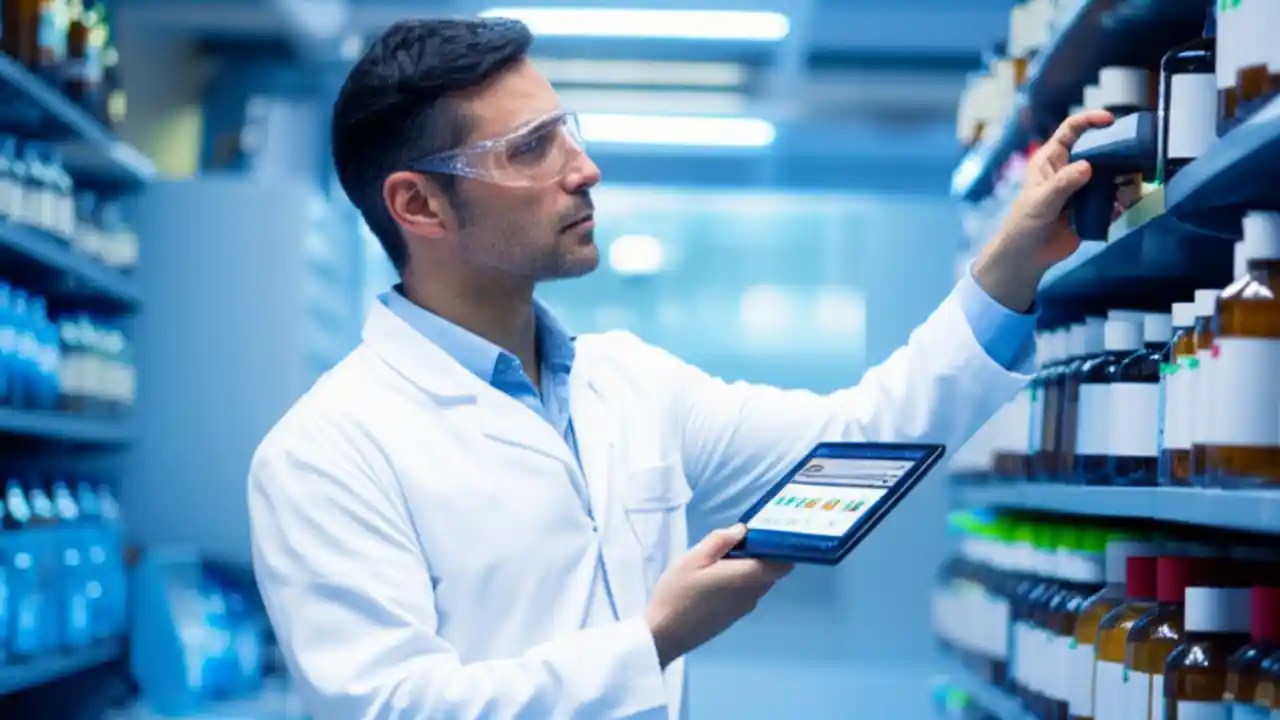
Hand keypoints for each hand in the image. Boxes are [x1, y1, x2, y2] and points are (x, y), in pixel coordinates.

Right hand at [645, 524, 792, 666]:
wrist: (664, 635)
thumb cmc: (678, 593)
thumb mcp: (693, 558)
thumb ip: (720, 541)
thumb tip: (742, 530)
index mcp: (747, 577)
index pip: (783, 563)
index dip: (781, 547)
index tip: (767, 533)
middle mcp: (752, 595)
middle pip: (771, 572)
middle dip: (761, 555)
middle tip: (738, 540)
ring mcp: (744, 609)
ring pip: (758, 583)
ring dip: (748, 569)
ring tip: (722, 558)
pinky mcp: (733, 618)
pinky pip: (746, 594)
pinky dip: (740, 583)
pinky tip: (715, 579)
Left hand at [975, 109, 1115, 311]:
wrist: (1028, 256)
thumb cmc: (1025, 223)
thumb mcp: (1041, 200)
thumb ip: (1063, 183)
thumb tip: (1087, 166)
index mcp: (1052, 159)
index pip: (1071, 130)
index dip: (1090, 120)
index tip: (1111, 120)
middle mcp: (1070, 169)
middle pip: (1098, 149)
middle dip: (1116, 150)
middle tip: (1133, 156)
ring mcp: (1083, 188)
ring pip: (1110, 174)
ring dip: (1123, 177)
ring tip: (1132, 184)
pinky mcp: (1093, 207)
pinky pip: (1114, 199)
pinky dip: (1121, 200)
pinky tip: (1122, 206)